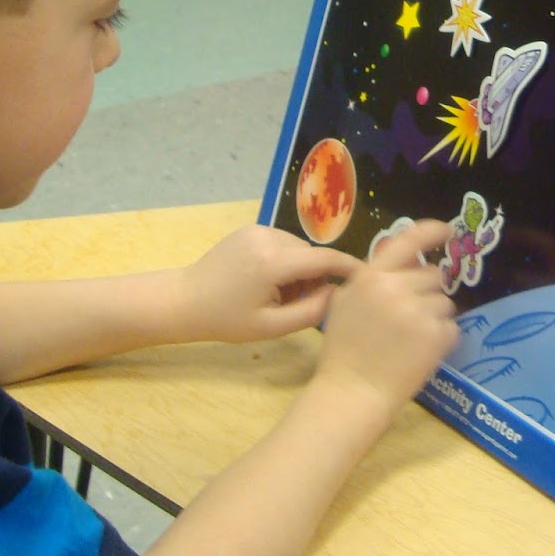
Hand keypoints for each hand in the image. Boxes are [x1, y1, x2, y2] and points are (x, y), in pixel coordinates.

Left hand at [177, 225, 363, 344]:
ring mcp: (258, 229)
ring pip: (298, 249)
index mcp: (272, 262)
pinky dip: (285, 261)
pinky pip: (282, 244)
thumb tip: (337, 295)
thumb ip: (310, 312)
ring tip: (278, 295)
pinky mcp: (251, 228)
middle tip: (298, 305)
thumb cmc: (226, 320)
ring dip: (299, 270)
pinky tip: (267, 282)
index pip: (324, 259)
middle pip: (310, 255)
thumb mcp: (271, 327)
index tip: (369, 276)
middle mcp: (268, 237)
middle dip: (313, 277)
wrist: (185, 301)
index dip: (349, 267)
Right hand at [316, 218, 457, 415]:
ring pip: (444, 302)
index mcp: (372, 277)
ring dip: (434, 317)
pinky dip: (441, 339)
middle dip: (426, 292)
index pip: (409, 240)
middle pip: (433, 275)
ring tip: (410, 339)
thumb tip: (405, 261)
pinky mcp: (435, 336)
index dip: (433, 231)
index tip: (448, 231)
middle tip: (408, 318)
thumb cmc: (345, 350)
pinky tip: (419, 352)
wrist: (353, 391)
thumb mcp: (347, 303)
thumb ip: (373, 278)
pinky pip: (451, 327)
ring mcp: (418, 312)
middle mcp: (396, 288)